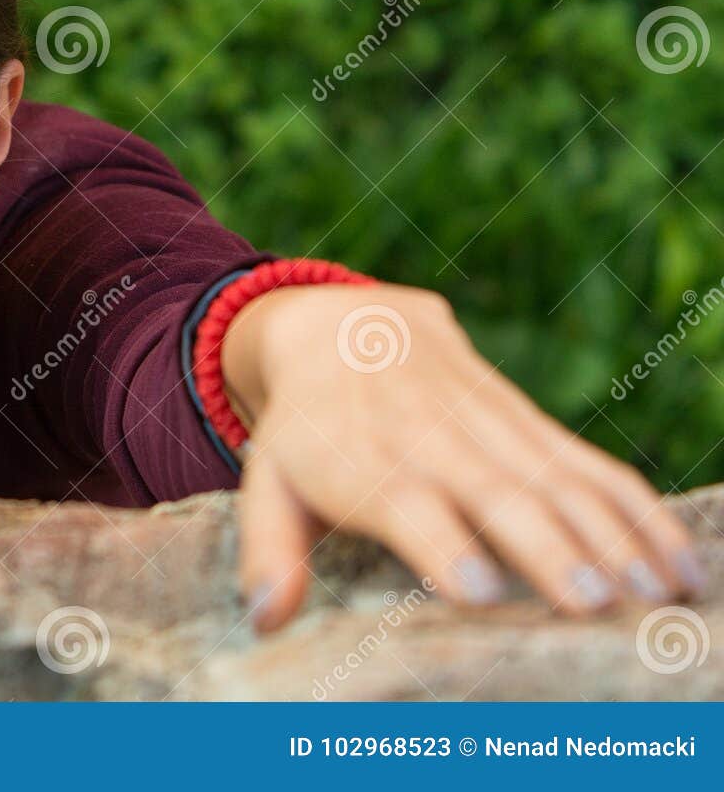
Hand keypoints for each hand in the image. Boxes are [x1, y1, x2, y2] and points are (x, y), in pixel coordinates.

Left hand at [221, 282, 702, 631]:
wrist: (344, 325)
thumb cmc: (305, 428)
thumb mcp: (268, 479)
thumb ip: (267, 549)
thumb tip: (264, 619)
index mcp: (364, 462)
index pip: (406, 502)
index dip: (441, 543)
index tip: (479, 591)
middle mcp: (431, 439)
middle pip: (497, 492)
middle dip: (547, 544)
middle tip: (593, 601)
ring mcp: (487, 424)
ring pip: (558, 476)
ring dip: (612, 531)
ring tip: (655, 591)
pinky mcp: (527, 419)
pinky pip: (591, 462)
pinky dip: (638, 508)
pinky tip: (679, 562)